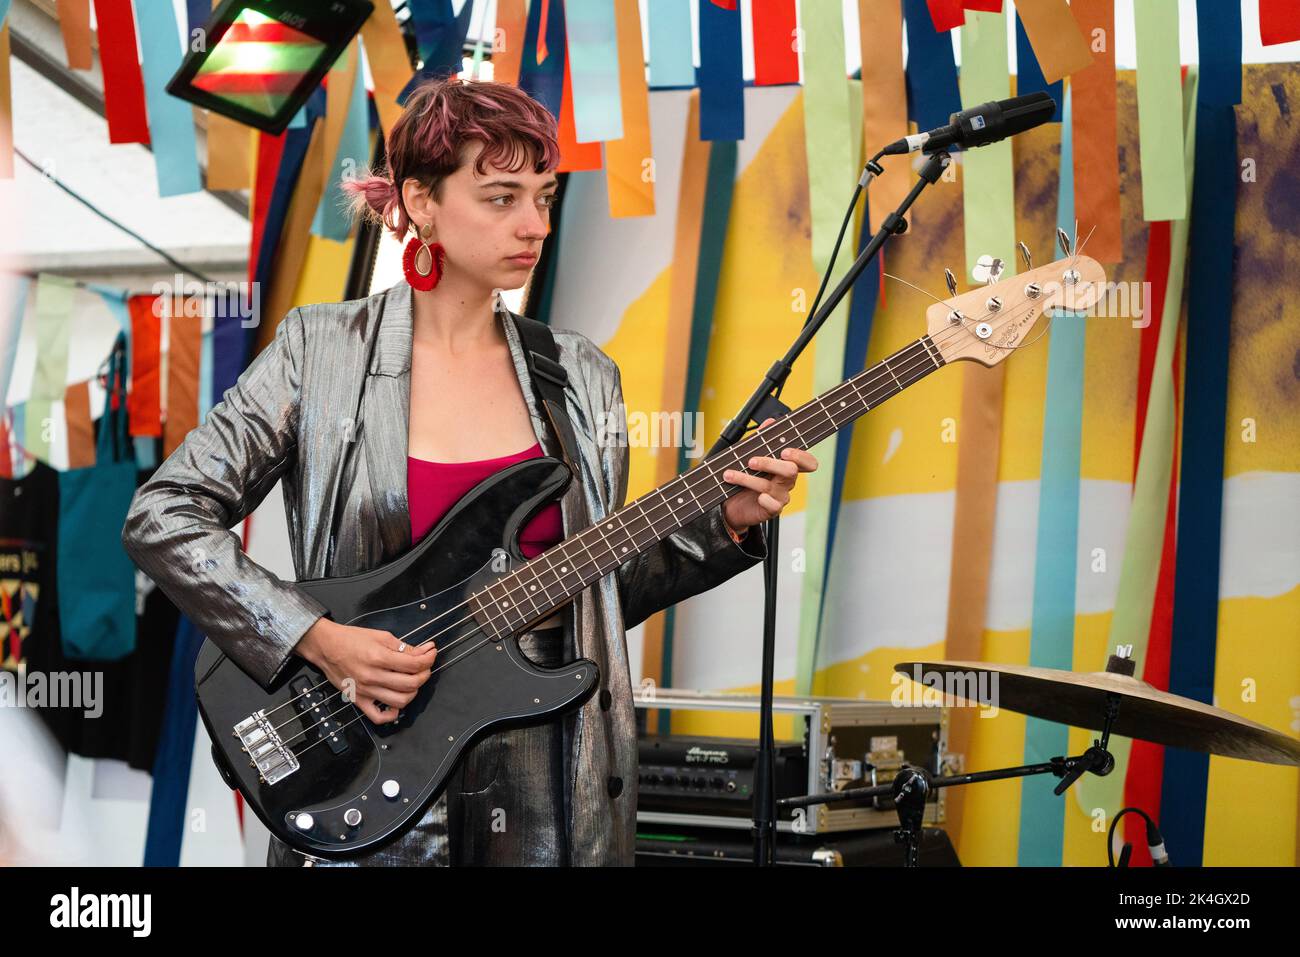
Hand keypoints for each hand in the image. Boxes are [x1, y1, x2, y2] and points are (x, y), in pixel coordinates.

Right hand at [294, 617, 437, 724]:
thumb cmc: (350, 639)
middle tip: (425, 667)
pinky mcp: (359, 700)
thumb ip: (403, 647)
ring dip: (413, 692)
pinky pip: (378, 717)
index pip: (413, 664)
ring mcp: (365, 691)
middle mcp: (372, 677)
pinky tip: (396, 704)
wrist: (325, 647)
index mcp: (378, 657)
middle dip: (424, 674)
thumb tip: (423, 652)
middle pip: (410, 684)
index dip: (428, 658)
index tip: (431, 653)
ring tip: (413, 682)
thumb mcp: (380, 636)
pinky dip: (391, 714)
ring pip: (400, 701)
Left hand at [720, 416, 818, 534]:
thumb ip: (762, 440)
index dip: (801, 456)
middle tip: (751, 462)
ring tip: (729, 474)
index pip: (808, 462)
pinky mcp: (772, 509)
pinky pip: (772, 505)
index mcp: (788, 466)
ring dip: (746, 479)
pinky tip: (757, 497)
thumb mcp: (752, 456)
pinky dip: (764, 500)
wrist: (734, 504)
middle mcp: (787, 481)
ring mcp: (781, 496)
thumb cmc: (748, 477)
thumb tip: (771, 421)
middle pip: (790, 470)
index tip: (784, 451)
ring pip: (770, 485)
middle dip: (769, 463)